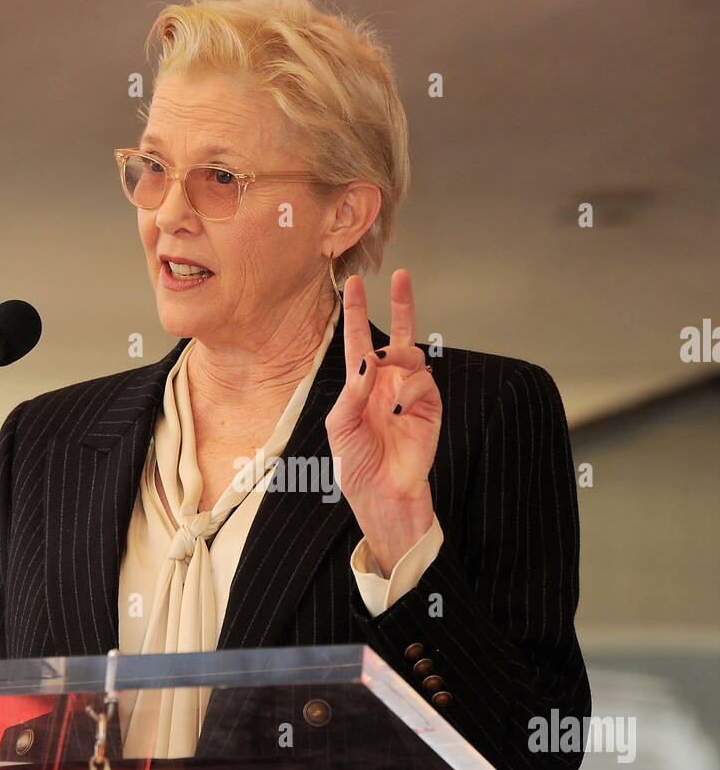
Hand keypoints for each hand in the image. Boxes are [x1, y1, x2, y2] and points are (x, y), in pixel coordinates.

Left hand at [325, 269, 441, 576]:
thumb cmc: (355, 464)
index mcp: (361, 385)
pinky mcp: (429, 409)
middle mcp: (387, 384)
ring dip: (398, 355)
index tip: (354, 283)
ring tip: (384, 365)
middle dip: (401, 304)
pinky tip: (398, 409)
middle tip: (401, 275)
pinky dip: (410, 391)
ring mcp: (410, 395)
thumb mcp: (340, 424)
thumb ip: (353, 390)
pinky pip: (424, 385)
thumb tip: (370, 359)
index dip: (356, 312)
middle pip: (396, 336)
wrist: (382, 493)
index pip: (358, 340)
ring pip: (412, 356)